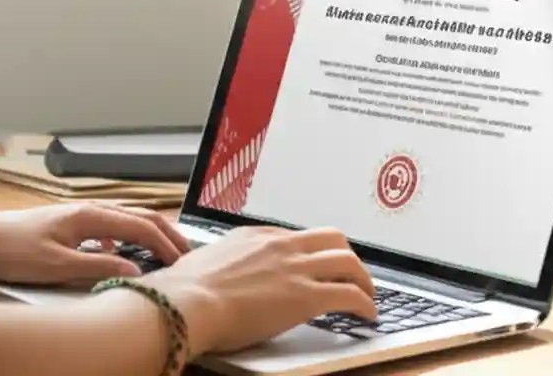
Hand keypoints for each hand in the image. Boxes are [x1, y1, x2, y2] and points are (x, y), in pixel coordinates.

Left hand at [0, 203, 189, 283]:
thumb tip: (135, 273)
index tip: (183, 263)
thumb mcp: (58, 267)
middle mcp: (89, 210)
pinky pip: (109, 226)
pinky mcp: (69, 223)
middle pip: (139, 217)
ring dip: (149, 234)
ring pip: (125, 220)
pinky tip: (120, 255)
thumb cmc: (13, 251)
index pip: (140, 227)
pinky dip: (127, 238)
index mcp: (90, 217)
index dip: (165, 245)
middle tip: (187, 253)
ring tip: (165, 252)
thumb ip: (98, 268)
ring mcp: (79, 214)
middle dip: (166, 234)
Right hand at [138, 227, 375, 355]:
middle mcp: (280, 246)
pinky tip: (367, 316)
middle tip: (351, 274)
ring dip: (364, 279)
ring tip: (367, 296)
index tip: (313, 266)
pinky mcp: (306, 297)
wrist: (188, 303)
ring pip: (348, 262)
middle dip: (346, 256)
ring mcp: (295, 269)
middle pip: (332, 238)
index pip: (295, 237)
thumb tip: (211, 274)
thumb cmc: (184, 290)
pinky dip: (365, 304)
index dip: (310, 253)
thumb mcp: (202, 262)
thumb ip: (219, 264)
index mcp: (254, 236)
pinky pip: (350, 295)